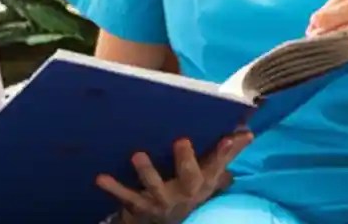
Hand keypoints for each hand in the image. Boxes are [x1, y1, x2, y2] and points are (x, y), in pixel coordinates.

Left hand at [95, 131, 252, 223]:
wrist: (167, 222)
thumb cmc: (190, 187)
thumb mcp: (210, 174)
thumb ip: (226, 153)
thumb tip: (247, 132)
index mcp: (204, 181)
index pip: (217, 164)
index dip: (225, 152)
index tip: (230, 136)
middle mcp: (186, 192)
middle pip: (189, 177)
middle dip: (186, 160)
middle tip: (181, 140)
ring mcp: (162, 200)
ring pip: (155, 187)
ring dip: (147, 171)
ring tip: (137, 155)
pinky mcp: (141, 206)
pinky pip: (127, 197)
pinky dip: (114, 188)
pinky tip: (101, 177)